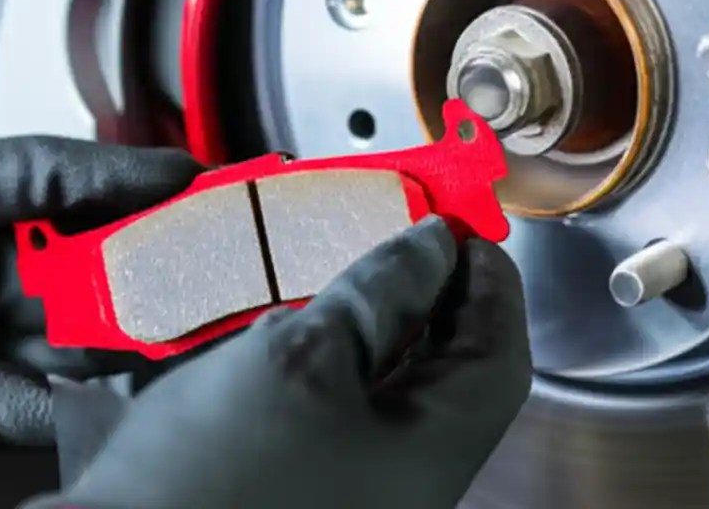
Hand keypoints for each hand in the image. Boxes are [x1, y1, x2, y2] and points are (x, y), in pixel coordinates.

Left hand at [0, 137, 200, 507]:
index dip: (103, 171)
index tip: (181, 178)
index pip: (7, 171)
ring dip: (115, 324)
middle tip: (206, 260)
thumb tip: (77, 407)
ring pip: (48, 308)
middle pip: (43, 237)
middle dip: (127, 253)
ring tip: (183, 328)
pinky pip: (28, 373)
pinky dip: (78, 383)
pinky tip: (125, 382)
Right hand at [29, 217, 531, 508]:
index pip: (497, 354)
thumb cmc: (211, 474)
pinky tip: (304, 322)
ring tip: (355, 264)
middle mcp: (408, 478)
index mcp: (432, 453)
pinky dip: (340, 357)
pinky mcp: (309, 487)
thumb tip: (432, 246)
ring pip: (397, 389)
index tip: (462, 225)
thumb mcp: (305, 356)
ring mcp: (360, 488)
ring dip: (384, 322)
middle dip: (434, 295)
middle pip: (449, 371)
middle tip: (408, 234)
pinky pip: (349, 411)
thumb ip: (381, 291)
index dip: (488, 281)